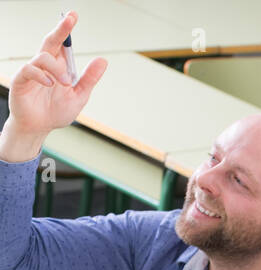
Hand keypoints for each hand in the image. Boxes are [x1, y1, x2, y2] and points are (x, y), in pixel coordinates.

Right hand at [0, 12, 106, 161]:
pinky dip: (41, 75)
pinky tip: (50, 84)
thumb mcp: (79, 95)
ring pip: (43, 57)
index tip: (73, 15)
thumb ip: (89, 78)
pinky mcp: (21, 81)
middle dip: (61, 30)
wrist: (40, 127)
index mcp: (58, 66)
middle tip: (71, 18)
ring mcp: (32, 72)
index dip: (66, 29)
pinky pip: (29, 70)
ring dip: (57, 68)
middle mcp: (44, 65)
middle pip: (50, 41)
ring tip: (65, 83)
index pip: (62, 44)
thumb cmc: (57, 111)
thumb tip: (103, 60)